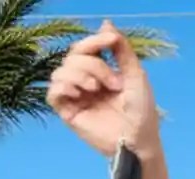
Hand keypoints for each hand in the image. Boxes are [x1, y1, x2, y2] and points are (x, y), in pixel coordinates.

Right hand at [47, 19, 161, 161]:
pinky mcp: (68, 113)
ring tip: (97, 90)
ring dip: (79, 74)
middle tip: (113, 83)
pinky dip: (63, 87)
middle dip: (93, 63)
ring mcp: (75, 97)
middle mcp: (85, 82)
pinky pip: (52, 93)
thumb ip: (121, 49)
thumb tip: (106, 23)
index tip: (109, 40)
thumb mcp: (135, 74)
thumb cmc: (142, 111)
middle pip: (72, 57)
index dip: (93, 40)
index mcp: (100, 71)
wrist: (139, 140)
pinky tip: (78, 93)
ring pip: (59, 71)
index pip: (84, 48)